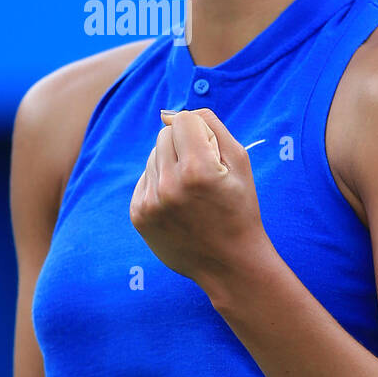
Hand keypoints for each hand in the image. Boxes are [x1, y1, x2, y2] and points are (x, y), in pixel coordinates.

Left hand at [129, 108, 270, 284]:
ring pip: (153, 156)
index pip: (183, 119)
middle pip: (165, 135)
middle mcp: (169, 186)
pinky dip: (159, 184)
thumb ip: (208, 124)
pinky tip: (178, 204)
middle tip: (204, 176)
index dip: (201, 132)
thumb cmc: (239, 207)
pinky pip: (144, 179)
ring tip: (192, 193)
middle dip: (184, 147)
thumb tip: (166, 113)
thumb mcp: (239, 160)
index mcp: (198, 170)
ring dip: (171, 166)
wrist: (230, 263)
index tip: (212, 157)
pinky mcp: (138, 215)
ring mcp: (150, 203)